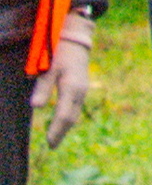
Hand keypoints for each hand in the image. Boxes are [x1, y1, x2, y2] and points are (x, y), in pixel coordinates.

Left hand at [31, 28, 89, 148]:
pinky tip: (63, 119)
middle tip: (52, 146)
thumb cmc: (59, 51)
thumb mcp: (48, 67)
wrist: (76, 38)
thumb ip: (43, 87)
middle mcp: (80, 91)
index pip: (64, 116)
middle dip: (61, 132)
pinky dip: (69, 116)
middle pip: (71, 117)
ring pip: (75, 112)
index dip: (56, 131)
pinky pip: (76, 106)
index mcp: (72, 88)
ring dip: (66, 125)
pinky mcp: (81, 85)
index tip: (49, 144)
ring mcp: (83, 88)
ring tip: (56, 136)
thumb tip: (36, 107)